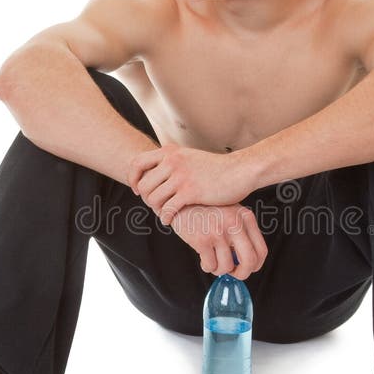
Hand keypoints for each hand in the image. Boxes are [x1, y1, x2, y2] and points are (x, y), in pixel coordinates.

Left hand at [127, 143, 255, 225]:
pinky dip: (166, 218)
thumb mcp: (190, 157)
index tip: (138, 189)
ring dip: (156, 209)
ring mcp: (181, 176)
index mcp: (170, 152)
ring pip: (153, 199)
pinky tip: (170, 220)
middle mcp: (173, 162)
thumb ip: (173, 161)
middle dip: (146, 198)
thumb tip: (155, 171)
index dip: (133, 179)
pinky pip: (168, 209)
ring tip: (164, 213)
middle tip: (156, 205)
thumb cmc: (216, 168)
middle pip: (143, 185)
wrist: (240, 171)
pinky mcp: (190, 192)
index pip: (137, 163)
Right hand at [169, 202, 267, 279]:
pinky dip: (207, 267)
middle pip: (249, 262)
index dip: (255, 266)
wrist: (180, 201)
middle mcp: (235, 224)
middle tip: (233, 273)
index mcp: (246, 217)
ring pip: (227, 267)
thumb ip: (241, 232)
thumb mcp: (230, 212)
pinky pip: (210, 265)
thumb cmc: (205, 209)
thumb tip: (245, 261)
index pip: (261, 250)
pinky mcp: (202, 240)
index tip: (247, 268)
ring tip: (213, 262)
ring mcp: (219, 232)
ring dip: (219, 270)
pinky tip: (204, 259)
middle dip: (241, 274)